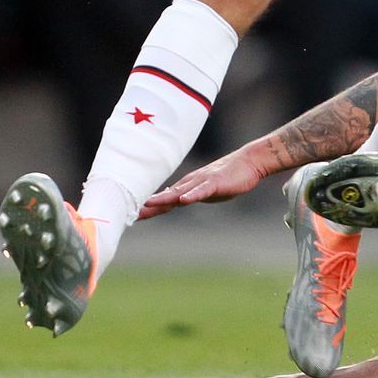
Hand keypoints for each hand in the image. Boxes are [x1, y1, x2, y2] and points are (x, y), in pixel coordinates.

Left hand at [140, 148, 270, 218]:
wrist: (248, 162)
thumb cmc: (227, 177)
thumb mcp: (205, 190)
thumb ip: (190, 195)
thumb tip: (175, 200)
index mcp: (186, 188)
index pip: (162, 199)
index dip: (147, 208)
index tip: (130, 215)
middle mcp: (189, 184)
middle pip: (165, 197)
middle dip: (148, 206)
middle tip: (129, 213)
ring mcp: (201, 183)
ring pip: (179, 193)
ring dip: (163, 199)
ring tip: (148, 205)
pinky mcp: (215, 183)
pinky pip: (202, 190)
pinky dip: (192, 195)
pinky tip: (183, 200)